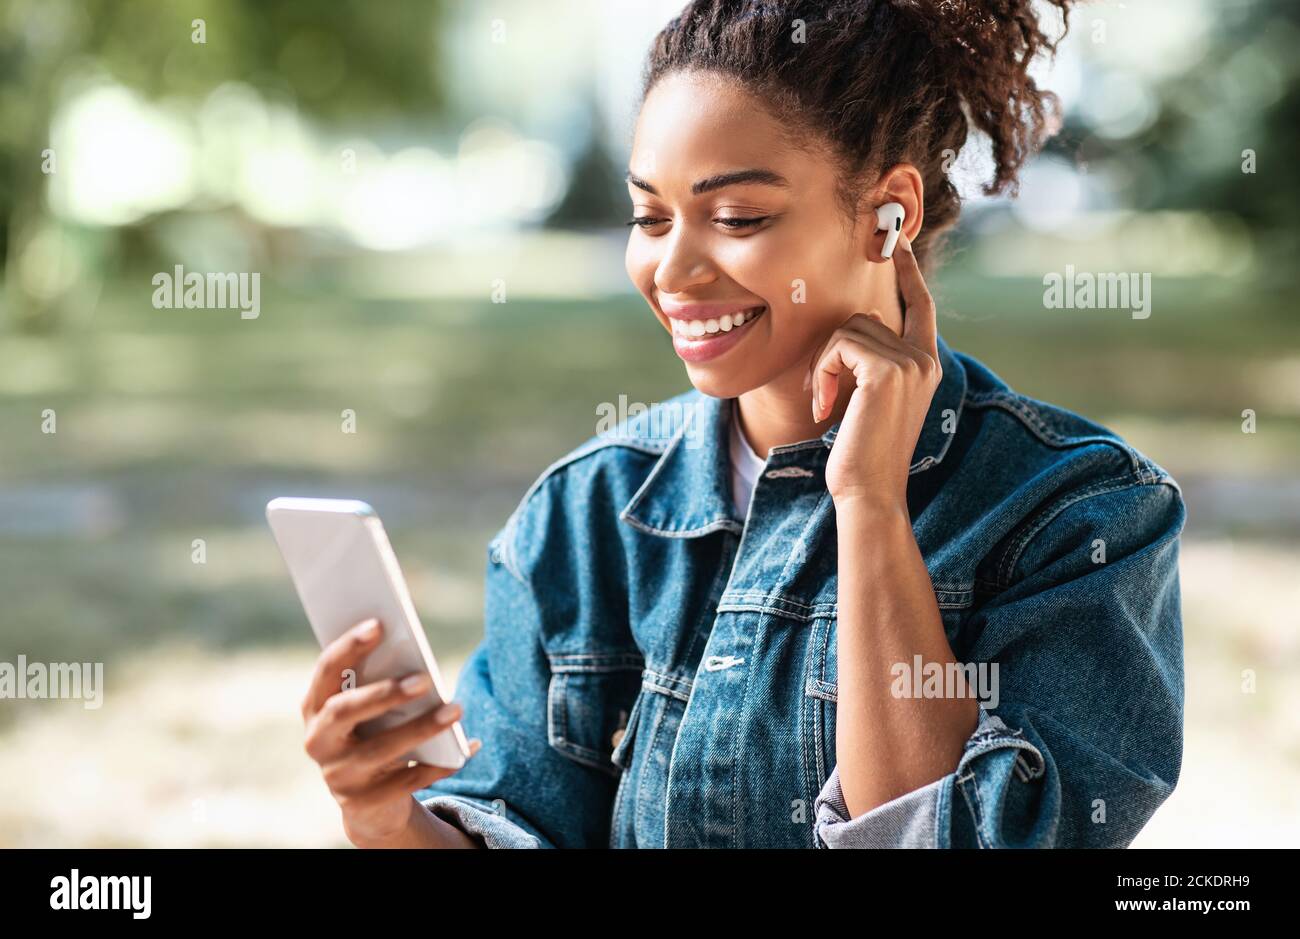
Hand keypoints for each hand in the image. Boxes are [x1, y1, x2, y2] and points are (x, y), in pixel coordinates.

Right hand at [301, 618, 482, 847]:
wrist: (369, 803)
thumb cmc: (373, 734)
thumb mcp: (369, 711)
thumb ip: (379, 683)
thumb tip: (417, 657)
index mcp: (316, 707)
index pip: (326, 670)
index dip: (348, 646)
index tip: (379, 624)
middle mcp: (318, 741)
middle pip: (344, 711)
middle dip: (383, 693)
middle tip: (425, 678)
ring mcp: (338, 776)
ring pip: (380, 750)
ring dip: (421, 728)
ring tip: (456, 710)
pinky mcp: (364, 803)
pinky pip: (407, 782)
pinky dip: (440, 764)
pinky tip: (467, 749)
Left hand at [809, 234, 942, 507]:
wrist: (869, 491)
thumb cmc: (862, 454)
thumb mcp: (871, 400)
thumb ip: (873, 363)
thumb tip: (855, 329)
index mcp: (925, 364)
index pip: (920, 305)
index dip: (907, 272)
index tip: (896, 243)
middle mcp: (924, 359)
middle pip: (865, 318)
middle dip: (832, 351)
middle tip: (821, 394)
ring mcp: (910, 363)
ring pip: (848, 330)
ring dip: (824, 365)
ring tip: (824, 403)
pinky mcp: (888, 370)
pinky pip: (839, 345)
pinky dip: (822, 371)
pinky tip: (822, 405)